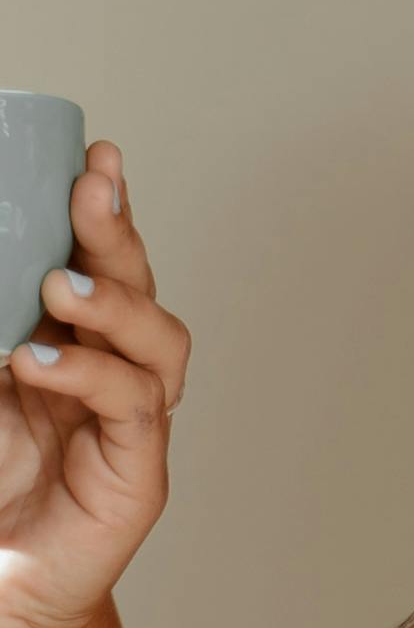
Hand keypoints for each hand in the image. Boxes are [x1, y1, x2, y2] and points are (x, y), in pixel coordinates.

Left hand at [0, 141, 185, 627]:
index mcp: (70, 346)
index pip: (102, 263)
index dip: (106, 209)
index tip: (92, 153)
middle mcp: (111, 377)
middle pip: (140, 287)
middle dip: (119, 232)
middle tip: (91, 189)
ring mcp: (131, 425)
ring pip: (159, 342)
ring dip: (116, 303)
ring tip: (60, 287)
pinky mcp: (137, 474)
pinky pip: (135, 408)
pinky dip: (92, 376)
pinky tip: (41, 361)